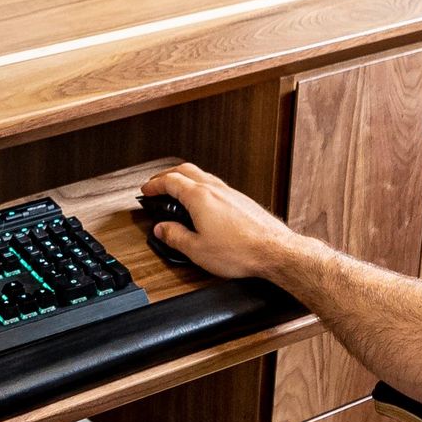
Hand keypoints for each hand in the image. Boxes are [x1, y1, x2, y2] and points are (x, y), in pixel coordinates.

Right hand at [143, 161, 320, 285]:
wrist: (275, 251)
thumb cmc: (241, 251)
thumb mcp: (197, 249)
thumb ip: (175, 236)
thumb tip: (162, 229)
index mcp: (200, 197)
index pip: (170, 181)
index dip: (154, 184)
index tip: (147, 190)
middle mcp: (216, 189)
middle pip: (186, 170)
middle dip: (168, 175)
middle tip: (158, 184)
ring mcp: (231, 193)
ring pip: (203, 175)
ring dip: (186, 179)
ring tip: (179, 191)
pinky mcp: (243, 201)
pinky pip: (217, 186)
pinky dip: (202, 188)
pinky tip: (204, 203)